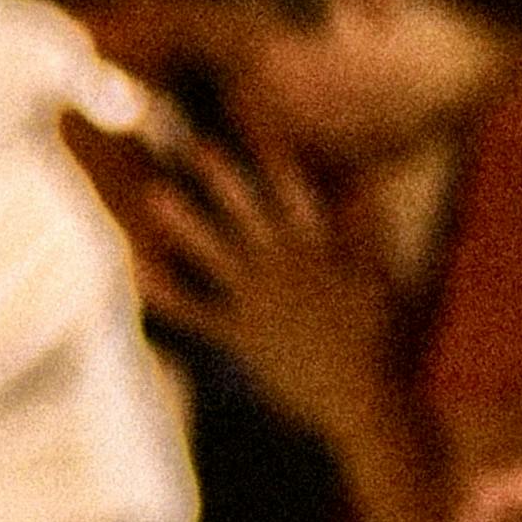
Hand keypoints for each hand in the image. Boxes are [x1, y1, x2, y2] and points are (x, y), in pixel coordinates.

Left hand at [137, 138, 404, 449]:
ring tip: (155, 195)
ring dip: (183, 222)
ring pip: (214, 251)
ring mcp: (259, 300)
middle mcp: (284, 267)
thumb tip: (369, 181)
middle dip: (220, 175)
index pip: (295, 189)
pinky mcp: (241, 335)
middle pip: (247, 210)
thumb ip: (369, 228)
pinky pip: (196, 310)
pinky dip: (167, 292)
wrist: (365, 400)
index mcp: (319, 249)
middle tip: (194, 145)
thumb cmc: (382, 340)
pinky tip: (139, 271)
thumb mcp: (382, 276)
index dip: (272, 153)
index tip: (254, 121)